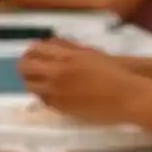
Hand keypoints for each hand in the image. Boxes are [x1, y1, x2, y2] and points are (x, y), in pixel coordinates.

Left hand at [18, 39, 133, 124]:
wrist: (126, 97)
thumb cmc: (113, 73)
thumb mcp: (91, 53)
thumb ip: (69, 47)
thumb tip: (51, 43)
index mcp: (67, 56)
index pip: (34, 50)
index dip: (30, 52)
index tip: (34, 55)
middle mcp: (57, 72)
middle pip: (25, 67)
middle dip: (25, 67)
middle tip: (32, 70)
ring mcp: (57, 91)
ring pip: (29, 85)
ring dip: (33, 83)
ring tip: (43, 83)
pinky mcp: (60, 108)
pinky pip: (42, 100)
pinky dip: (44, 97)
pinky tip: (55, 95)